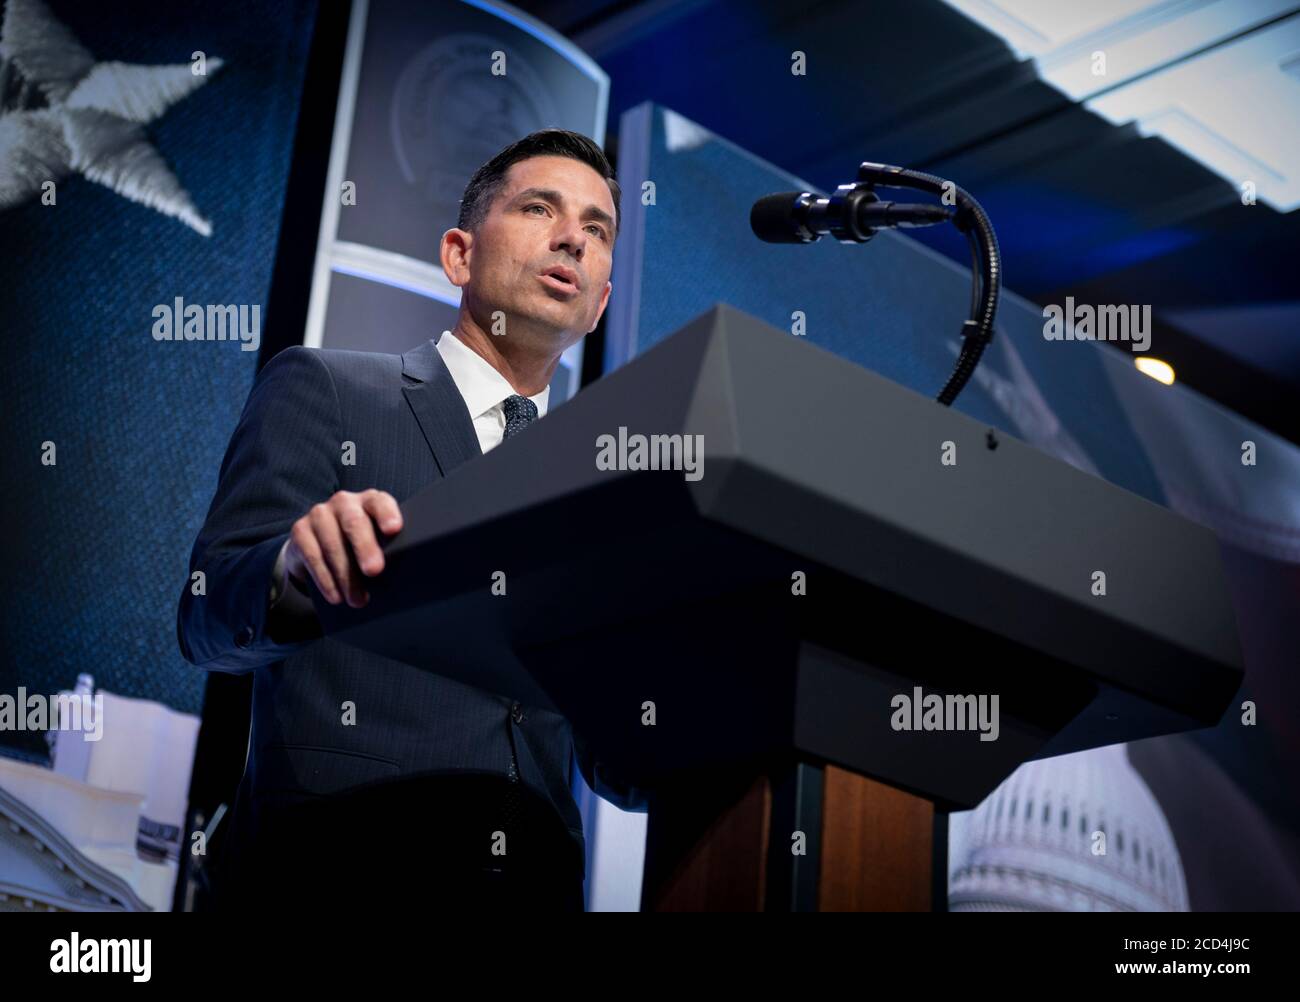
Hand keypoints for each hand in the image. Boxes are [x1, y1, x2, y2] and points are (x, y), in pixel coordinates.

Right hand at [283, 489, 402, 606]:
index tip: (393, 529)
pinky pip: (314, 556)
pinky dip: (326, 580)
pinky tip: (336, 596)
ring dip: (346, 576)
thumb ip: (388, 547)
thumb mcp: (375, 540)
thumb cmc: (358, 544)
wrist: (317, 543)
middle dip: (365, 547)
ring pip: (333, 544)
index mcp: (369, 501)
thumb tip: (402, 576)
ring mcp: (320, 514)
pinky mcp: (300, 530)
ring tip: (357, 599)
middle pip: (354, 522)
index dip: (386, 513)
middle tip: (374, 570)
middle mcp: (344, 502)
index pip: (380, 502)